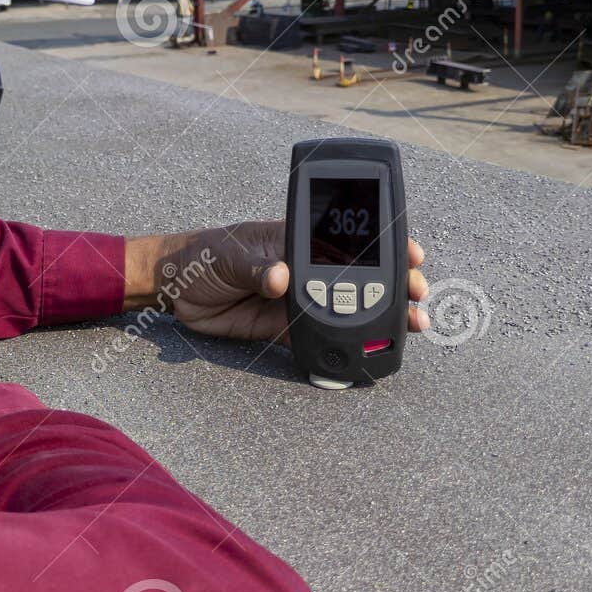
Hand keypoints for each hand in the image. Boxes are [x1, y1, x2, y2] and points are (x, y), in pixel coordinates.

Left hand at [124, 221, 428, 342]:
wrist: (174, 289)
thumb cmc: (203, 254)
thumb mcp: (230, 253)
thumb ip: (257, 266)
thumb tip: (280, 278)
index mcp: (297, 239)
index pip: (349, 239)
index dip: (384, 244)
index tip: (410, 253)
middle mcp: (305, 268)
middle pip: (359, 275)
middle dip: (394, 283)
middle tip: (417, 296)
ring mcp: (298, 298)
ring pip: (348, 308)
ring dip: (378, 317)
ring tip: (409, 326)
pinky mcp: (284, 327)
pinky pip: (320, 337)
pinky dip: (343, 346)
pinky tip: (367, 353)